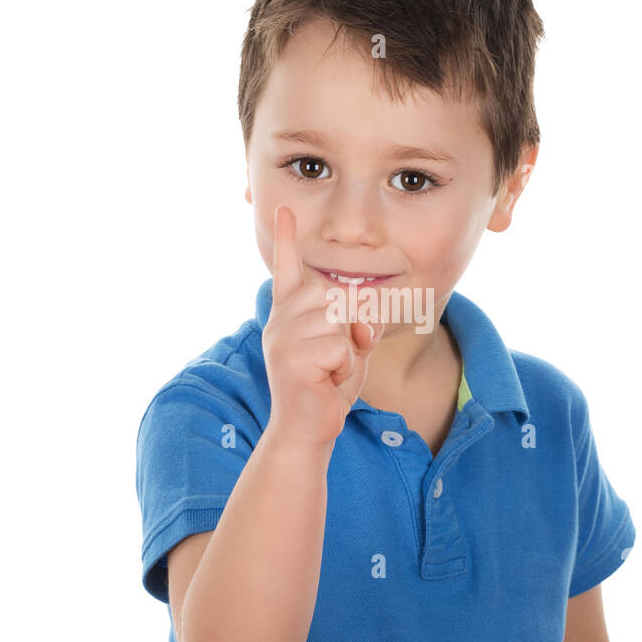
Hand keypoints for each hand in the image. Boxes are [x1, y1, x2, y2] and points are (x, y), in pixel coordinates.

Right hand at [261, 204, 385, 450]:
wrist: (306, 431)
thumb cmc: (326, 389)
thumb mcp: (347, 348)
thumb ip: (353, 325)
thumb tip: (360, 316)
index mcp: (291, 315)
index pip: (288, 270)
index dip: (287, 239)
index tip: (283, 210)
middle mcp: (281, 320)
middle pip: (336, 296)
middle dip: (352, 325)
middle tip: (340, 356)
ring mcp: (283, 337)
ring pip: (340, 321)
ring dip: (348, 350)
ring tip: (330, 371)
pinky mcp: (291, 358)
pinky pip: (340, 347)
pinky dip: (344, 368)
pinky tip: (326, 382)